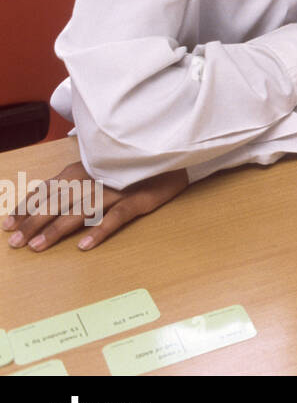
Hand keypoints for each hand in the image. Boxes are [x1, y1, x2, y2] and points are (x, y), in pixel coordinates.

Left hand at [3, 161, 187, 251]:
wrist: (173, 155)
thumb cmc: (133, 166)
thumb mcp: (100, 169)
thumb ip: (75, 181)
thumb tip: (44, 198)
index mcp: (83, 169)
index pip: (48, 190)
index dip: (27, 207)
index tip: (8, 225)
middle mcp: (96, 178)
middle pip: (59, 202)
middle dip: (34, 223)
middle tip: (16, 244)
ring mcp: (118, 189)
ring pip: (82, 211)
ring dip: (58, 229)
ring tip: (39, 247)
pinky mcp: (139, 199)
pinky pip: (117, 217)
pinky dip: (100, 230)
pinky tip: (85, 245)